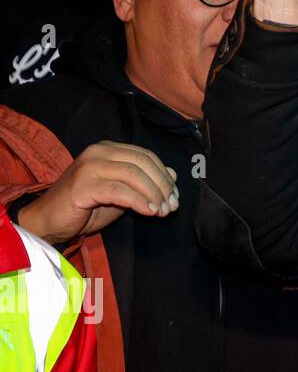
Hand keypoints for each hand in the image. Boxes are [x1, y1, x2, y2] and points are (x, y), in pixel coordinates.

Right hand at [15, 142, 178, 244]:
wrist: (49, 221)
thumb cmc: (84, 207)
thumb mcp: (120, 193)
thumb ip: (143, 183)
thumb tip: (173, 175)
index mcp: (108, 149)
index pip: (146, 156)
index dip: (164, 175)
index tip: (175, 196)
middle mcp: (98, 152)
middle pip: (143, 162)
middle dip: (163, 185)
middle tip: (172, 206)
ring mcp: (89, 167)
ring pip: (134, 174)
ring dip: (154, 194)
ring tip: (162, 211)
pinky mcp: (83, 185)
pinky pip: (120, 191)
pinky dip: (139, 201)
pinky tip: (149, 211)